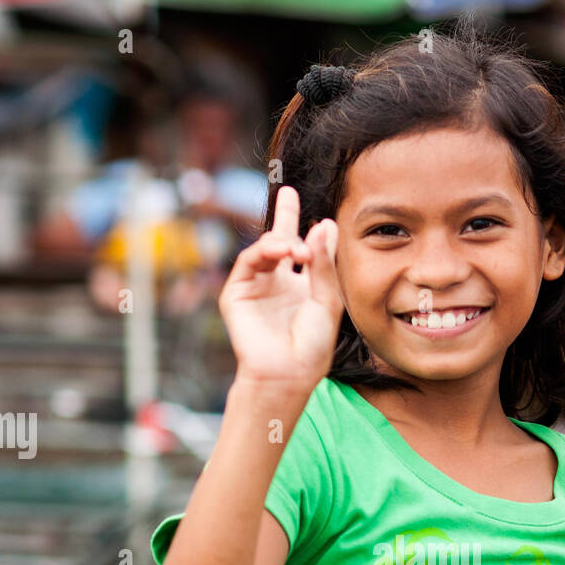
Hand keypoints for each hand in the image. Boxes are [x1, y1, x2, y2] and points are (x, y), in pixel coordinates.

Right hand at [217, 185, 343, 389]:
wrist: (287, 373)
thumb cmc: (312, 346)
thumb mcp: (327, 301)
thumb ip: (324, 265)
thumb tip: (325, 224)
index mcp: (302, 289)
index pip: (305, 253)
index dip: (311, 232)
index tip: (324, 216)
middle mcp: (278, 285)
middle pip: (280, 242)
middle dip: (283, 216)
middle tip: (288, 191)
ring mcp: (256, 288)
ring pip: (265, 250)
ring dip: (282, 241)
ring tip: (298, 248)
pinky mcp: (237, 293)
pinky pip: (248, 262)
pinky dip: (265, 251)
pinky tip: (283, 251)